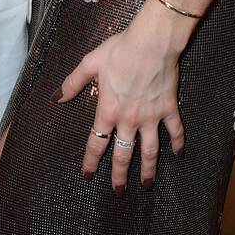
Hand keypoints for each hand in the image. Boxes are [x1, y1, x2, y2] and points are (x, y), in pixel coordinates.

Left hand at [54, 0, 185, 191]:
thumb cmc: (121, 49)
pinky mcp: (168, 108)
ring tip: (147, 185)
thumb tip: (56, 98)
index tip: (89, 175)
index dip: (91, 161)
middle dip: (120, 175)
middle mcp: (129, 120)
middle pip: (123, 154)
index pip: (96, 143)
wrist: (152, 42)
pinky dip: (177, 143)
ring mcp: (151, 116)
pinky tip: (178, 154)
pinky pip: (174, 130)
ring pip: (150, 150)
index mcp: (108, 110)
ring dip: (148, 169)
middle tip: (118, 191)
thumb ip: (73, 82)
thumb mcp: (91, 62)